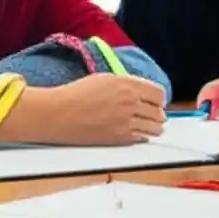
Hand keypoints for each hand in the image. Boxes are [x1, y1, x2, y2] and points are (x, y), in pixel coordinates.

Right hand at [19, 74, 166, 145]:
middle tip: (152, 114)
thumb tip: (140, 91)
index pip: (159, 94)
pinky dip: (143, 136)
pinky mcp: (119, 138)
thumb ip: (126, 84)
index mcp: (127, 86)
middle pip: (159, 112)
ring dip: (154, 127)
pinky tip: (137, 133)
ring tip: (149, 126)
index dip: (159, 99)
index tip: (156, 101)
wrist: (59, 113)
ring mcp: (126, 122)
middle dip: (157, 113)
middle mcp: (130, 103)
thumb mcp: (104, 79)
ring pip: (155, 128)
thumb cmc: (76, 94)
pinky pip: (142, 139)